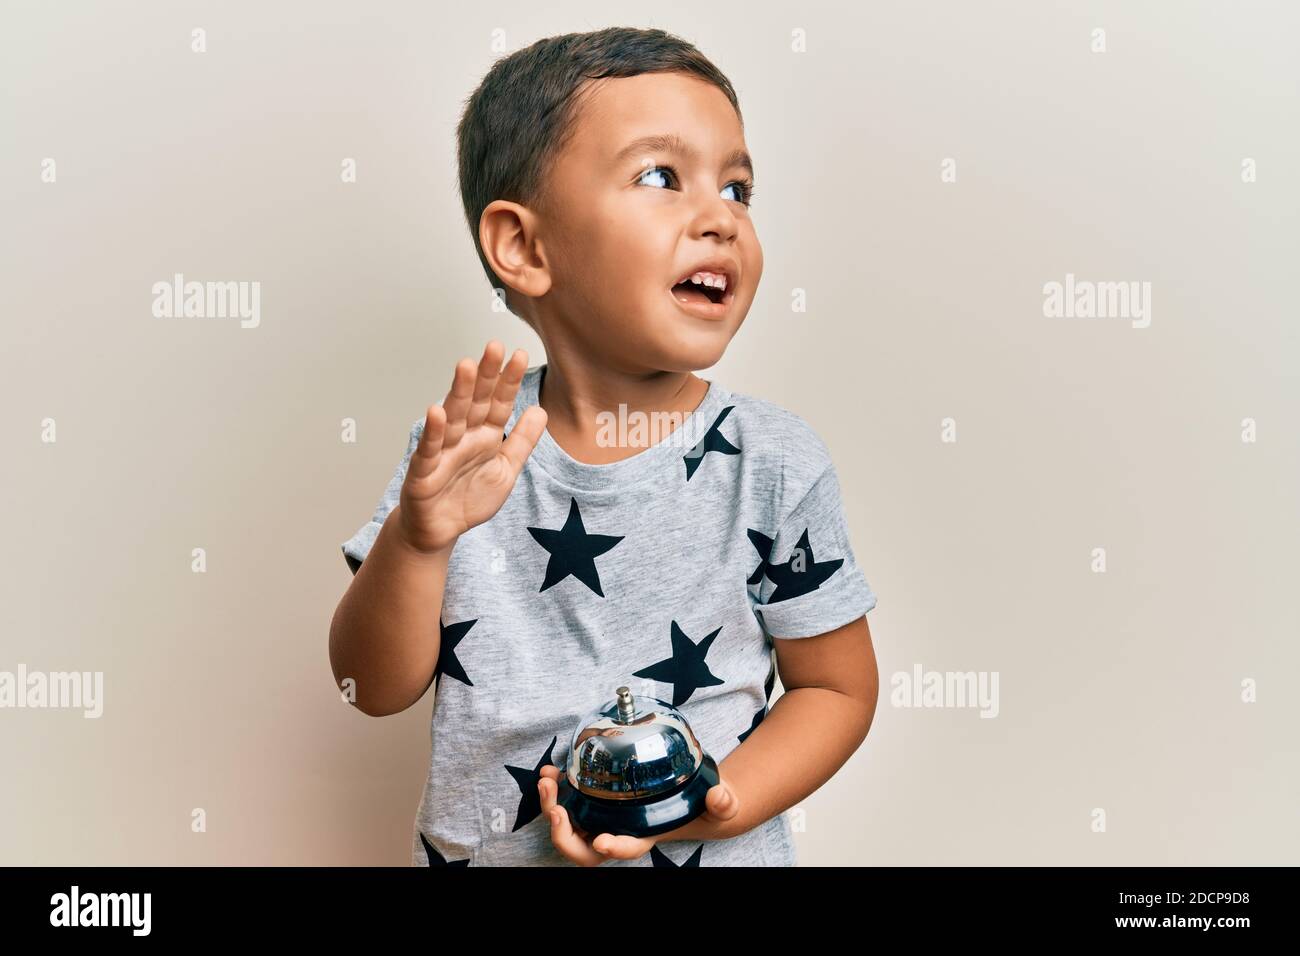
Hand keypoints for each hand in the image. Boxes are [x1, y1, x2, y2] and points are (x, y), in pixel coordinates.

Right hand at [396, 341, 546, 553]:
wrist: (439, 530)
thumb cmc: (468, 498)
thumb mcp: (506, 470)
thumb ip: (522, 442)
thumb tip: (541, 410)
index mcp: (484, 436)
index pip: (498, 403)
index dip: (508, 381)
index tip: (520, 354)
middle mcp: (463, 438)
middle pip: (475, 402)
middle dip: (485, 375)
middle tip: (495, 346)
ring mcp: (442, 452)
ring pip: (452, 418)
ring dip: (458, 392)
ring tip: (467, 366)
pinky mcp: (423, 472)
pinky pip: (429, 450)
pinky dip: (433, 432)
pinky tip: (437, 412)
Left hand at [536, 765, 740, 865]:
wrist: (688, 798)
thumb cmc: (702, 806)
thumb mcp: (721, 804)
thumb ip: (722, 803)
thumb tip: (718, 796)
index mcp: (646, 835)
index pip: (628, 849)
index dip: (615, 847)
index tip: (604, 841)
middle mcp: (618, 831)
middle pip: (582, 848)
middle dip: (562, 831)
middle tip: (556, 806)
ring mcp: (602, 817)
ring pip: (567, 825)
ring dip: (551, 806)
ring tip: (547, 779)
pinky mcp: (593, 799)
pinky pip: (566, 802)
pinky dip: (554, 789)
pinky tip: (552, 770)